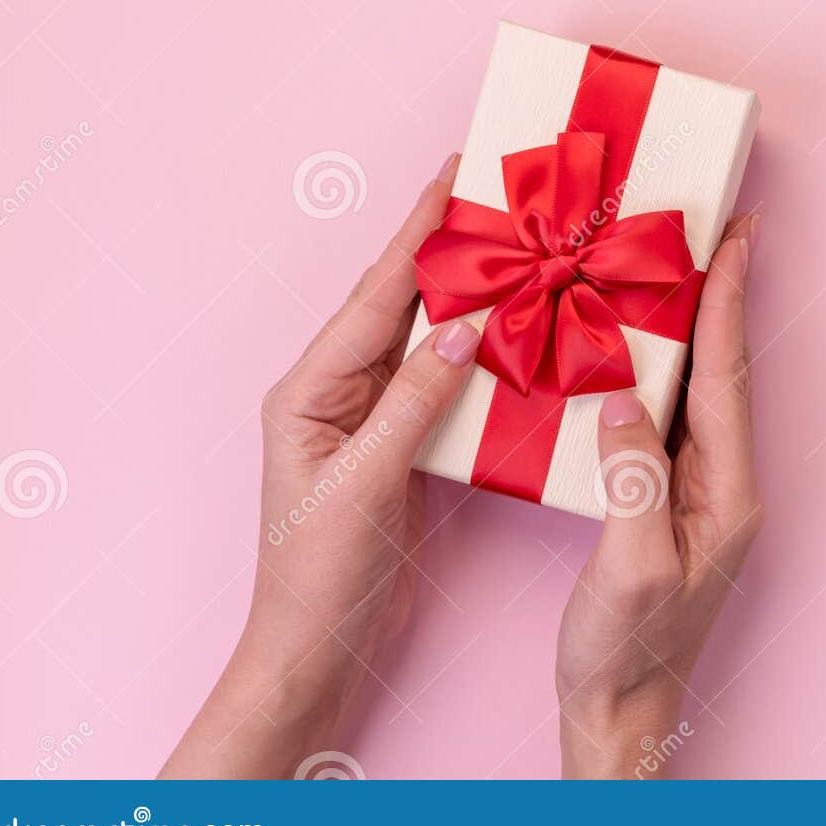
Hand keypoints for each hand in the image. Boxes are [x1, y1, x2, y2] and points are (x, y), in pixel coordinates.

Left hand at [162, 154, 480, 777]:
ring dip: (468, 299)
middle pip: (398, 305)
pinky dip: (475, 355)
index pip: (375, 297)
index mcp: (310, 390)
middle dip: (446, 251)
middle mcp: (335, 392)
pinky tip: (510, 336)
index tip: (455, 178)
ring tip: (516, 252)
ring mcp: (366, 419)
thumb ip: (411, 405)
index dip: (417, 235)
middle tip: (497, 202)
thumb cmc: (319, 574)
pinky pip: (438, 384)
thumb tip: (462, 330)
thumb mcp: (363, 485)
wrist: (313, 647)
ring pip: (422, 340)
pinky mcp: (396, 447)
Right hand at [555, 214, 762, 777]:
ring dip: (684, 328)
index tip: (735, 237)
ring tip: (670, 268)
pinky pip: (659, 418)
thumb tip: (620, 397)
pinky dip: (649, 372)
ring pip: (692, 391)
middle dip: (716, 298)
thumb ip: (631, 479)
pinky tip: (626, 349)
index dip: (728, 303)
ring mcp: (693, 493)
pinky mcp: (660, 502)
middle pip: (720, 372)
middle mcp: (721, 485)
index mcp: (727, 493)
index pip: (727, 378)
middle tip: (711, 229)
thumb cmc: (629, 651)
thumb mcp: (632, 566)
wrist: (620, 713)